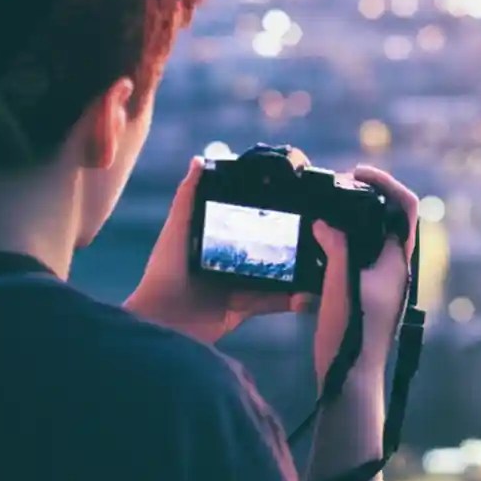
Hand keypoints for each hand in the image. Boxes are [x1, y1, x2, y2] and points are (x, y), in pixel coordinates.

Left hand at [124, 155, 309, 344]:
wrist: (160, 321)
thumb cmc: (162, 271)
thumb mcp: (177, 229)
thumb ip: (187, 196)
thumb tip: (199, 159)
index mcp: (216, 240)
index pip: (247, 221)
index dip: (268, 213)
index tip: (293, 199)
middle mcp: (230, 261)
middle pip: (268, 247)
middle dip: (291, 242)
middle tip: (315, 231)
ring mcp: (239, 285)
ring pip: (278, 276)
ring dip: (299, 272)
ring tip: (320, 261)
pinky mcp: (244, 309)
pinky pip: (274, 303)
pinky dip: (293, 301)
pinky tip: (309, 296)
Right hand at [310, 166, 419, 386]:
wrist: (350, 381)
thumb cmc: (353, 335)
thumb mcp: (341, 284)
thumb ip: (335, 247)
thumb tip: (323, 223)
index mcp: (399, 262)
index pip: (405, 207)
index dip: (384, 182)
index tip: (356, 173)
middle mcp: (396, 270)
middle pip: (388, 219)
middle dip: (362, 200)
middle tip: (334, 191)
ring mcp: (382, 284)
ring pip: (370, 240)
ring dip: (347, 225)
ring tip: (321, 219)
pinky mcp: (366, 296)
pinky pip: (356, 261)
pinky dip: (337, 250)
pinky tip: (315, 255)